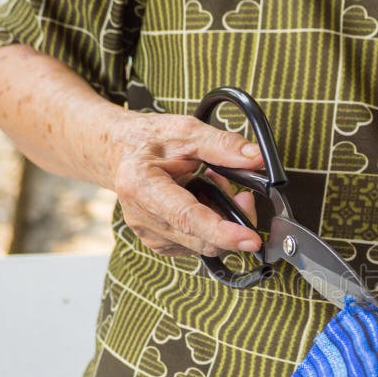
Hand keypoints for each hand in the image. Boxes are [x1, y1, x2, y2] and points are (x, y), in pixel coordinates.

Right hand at [110, 112, 263, 256]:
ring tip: (210, 186)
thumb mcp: (185, 131)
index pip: (188, 218)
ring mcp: (149, 235)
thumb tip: (256, 158)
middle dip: (232, 219)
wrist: (121, 152)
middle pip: (202, 239)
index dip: (223, 232)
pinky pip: (198, 245)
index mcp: (142, 187)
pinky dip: (210, 227)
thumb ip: (223, 145)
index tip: (251, 239)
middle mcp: (141, 218)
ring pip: (204, 244)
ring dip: (221, 221)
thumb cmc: (149, 140)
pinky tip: (202, 202)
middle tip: (237, 189)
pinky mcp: (159, 243)